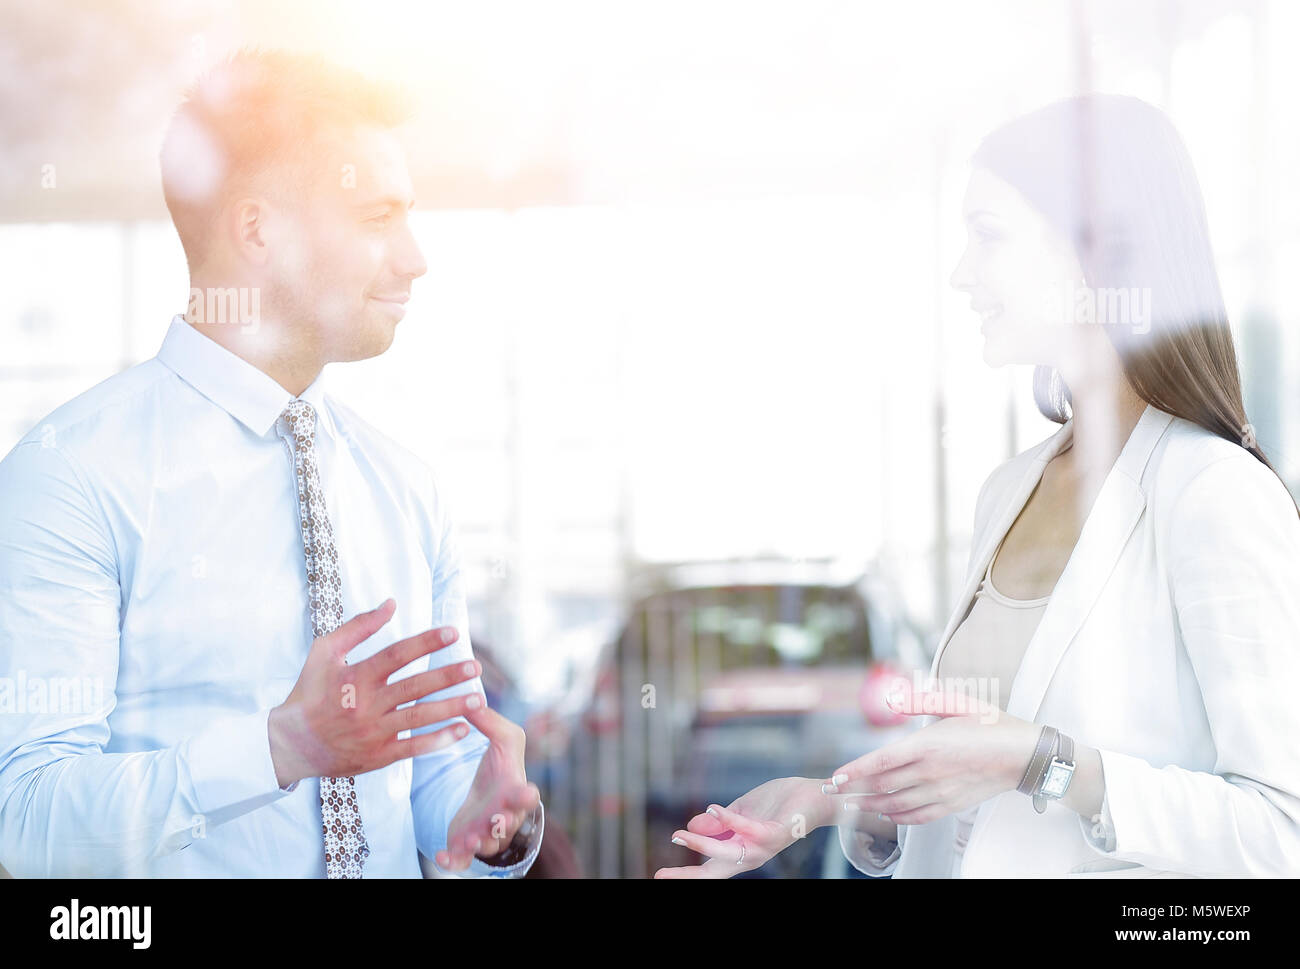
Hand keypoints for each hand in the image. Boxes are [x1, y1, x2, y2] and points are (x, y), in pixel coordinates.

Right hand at [268, 599, 482, 787]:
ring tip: (478, 698)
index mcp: (355, 676)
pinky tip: (462, 729)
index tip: (453, 632)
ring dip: (451, 708)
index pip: (397, 655)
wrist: (290, 744)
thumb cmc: (309, 692)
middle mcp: (365, 705)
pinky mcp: (377, 755)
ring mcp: (373, 732)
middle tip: (475, 667)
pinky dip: (439, 740)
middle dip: (448, 676)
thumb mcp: (325, 652)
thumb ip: (359, 627)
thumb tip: (391, 603)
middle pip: (414, 688)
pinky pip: (413, 748)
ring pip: (418, 719)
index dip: (426, 642)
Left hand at [437, 703, 540, 870]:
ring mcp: (487, 834)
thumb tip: (471, 696)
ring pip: (488, 845)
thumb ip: (489, 720)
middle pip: (509, 824)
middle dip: (504, 823)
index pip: (527, 794)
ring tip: (470, 841)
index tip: (526, 792)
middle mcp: (505, 816)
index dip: (527, 795)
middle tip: (497, 819)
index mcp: (515, 789)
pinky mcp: (467, 846)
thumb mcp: (502, 740)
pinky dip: (454, 862)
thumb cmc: (501, 769)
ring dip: (480, 844)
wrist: (487, 801)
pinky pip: (463, 861)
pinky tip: (442, 857)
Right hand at [653, 777, 832, 877]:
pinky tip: (714, 809)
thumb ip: (719, 822)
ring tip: (679, 835)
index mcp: (740, 850)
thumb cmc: (779, 804)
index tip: (658, 876)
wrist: (813, 795)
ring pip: (728, 854)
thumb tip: (690, 827)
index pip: (708, 867)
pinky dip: (730, 821)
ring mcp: (763, 847)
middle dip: (688, 874)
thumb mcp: (741, 811)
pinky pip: (749, 830)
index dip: (684, 875)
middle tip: (661, 873)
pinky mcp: (776, 833)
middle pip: (714, 871)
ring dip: (703, 846)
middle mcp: (750, 855)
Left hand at [824, 684, 1039, 825]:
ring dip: (870, 806)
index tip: (835, 777)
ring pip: (896, 805)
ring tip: (850, 805)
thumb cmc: (992, 725)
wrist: (1025, 755)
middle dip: (853, 791)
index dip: (854, 771)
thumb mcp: (957, 702)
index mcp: (928, 744)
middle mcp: (931, 772)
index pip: (880, 762)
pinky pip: (917, 816)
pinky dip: (897, 818)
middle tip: (832, 793)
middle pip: (882, 787)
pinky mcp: (951, 805)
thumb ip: (922, 699)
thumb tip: (892, 698)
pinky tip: (885, 814)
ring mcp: (941, 792)